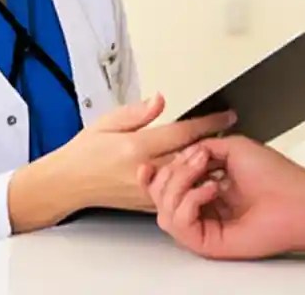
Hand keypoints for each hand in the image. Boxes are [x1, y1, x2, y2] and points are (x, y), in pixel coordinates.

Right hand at [51, 93, 236, 212]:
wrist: (68, 183)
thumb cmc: (85, 152)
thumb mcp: (107, 121)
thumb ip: (137, 112)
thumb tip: (160, 100)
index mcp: (136, 146)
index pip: (181, 132)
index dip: (208, 123)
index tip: (227, 116)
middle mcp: (144, 170)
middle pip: (190, 157)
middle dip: (215, 146)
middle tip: (235, 135)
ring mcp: (147, 189)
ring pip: (187, 178)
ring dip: (208, 167)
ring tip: (227, 156)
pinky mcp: (147, 203)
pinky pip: (177, 193)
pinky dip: (193, 183)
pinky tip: (205, 176)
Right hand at [138, 135, 304, 259]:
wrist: (298, 199)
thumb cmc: (277, 177)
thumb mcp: (232, 147)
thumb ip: (202, 146)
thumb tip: (180, 152)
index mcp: (206, 188)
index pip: (167, 185)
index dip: (153, 175)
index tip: (148, 163)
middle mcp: (202, 209)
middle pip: (159, 197)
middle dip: (171, 172)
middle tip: (195, 159)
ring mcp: (204, 227)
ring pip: (164, 211)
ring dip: (179, 183)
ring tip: (205, 171)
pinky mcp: (207, 242)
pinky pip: (179, 224)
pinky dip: (190, 200)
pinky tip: (211, 189)